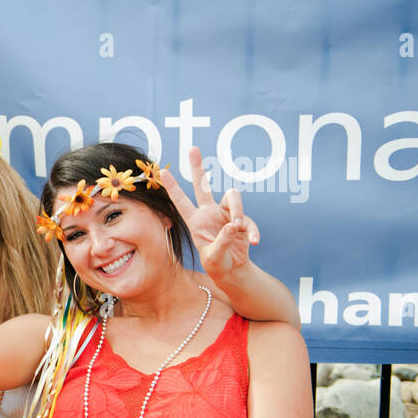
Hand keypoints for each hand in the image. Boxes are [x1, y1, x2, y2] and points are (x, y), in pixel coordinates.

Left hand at [163, 146, 260, 281]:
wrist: (232, 269)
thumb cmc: (217, 263)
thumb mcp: (214, 256)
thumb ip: (222, 241)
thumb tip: (233, 226)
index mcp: (196, 221)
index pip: (181, 201)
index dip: (173, 187)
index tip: (162, 172)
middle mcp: (209, 213)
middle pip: (203, 185)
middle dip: (197, 167)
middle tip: (192, 148)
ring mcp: (225, 213)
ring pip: (233, 196)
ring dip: (237, 212)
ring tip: (237, 229)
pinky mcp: (241, 219)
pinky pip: (248, 218)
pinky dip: (253, 230)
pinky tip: (255, 241)